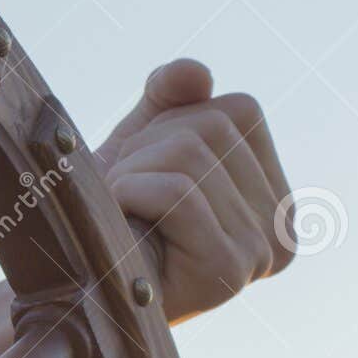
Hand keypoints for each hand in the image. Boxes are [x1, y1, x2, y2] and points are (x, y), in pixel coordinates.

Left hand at [96, 59, 294, 323]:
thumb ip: (175, 96)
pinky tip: (124, 230)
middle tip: (129, 199)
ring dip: (133, 173)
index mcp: (277, 197)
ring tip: (126, 215)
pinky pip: (175, 190)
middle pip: (214, 126)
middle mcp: (283, 227)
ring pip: (189, 152)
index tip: (150, 175)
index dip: (176, 125)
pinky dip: (131, 194)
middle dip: (149, 149)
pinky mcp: (228, 270)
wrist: (74, 284)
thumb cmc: (113, 214)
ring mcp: (261, 252)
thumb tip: (196, 73)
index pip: (240, 110)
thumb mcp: (146, 140)